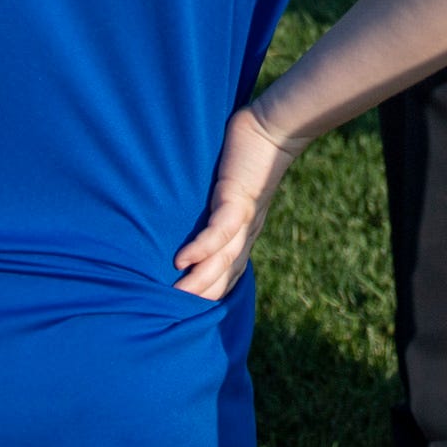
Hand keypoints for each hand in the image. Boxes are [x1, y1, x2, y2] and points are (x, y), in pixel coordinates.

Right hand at [174, 105, 304, 299]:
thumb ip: (211, 206)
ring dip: (201, 280)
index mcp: (244, 233)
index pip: (228, 273)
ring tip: (177, 297)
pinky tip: (182, 260)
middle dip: (201, 297)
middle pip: (224, 274)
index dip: (210, 293)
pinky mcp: (238, 199)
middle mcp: (245, 232)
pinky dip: (203, 246)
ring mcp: (244, 218)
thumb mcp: (228, 190)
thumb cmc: (248, 156)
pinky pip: (220, 229)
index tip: (186, 314)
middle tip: (172, 318)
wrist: (274, 128)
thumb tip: (185, 218)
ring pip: (223, 259)